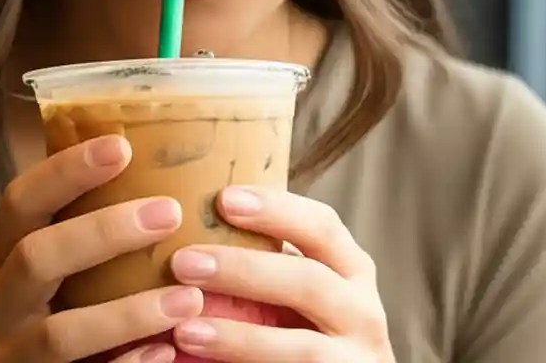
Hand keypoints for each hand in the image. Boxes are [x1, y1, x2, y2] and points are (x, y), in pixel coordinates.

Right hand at [0, 134, 204, 362]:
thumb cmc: (65, 310)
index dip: (65, 171)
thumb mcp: (61, 266)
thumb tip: (164, 163)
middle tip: (170, 212)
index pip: (21, 200)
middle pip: (35, 256)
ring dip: (127, 313)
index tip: (121, 146)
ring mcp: (11, 354)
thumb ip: (88, 225)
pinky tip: (166, 352)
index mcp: (2, 254)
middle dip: (103, 231)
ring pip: (60, 332)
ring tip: (189, 298)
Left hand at [166, 187, 394, 361]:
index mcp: (350, 268)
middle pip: (309, 281)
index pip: (322, 226)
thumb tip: (186, 229)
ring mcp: (356, 358)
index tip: (223, 199)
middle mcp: (362, 309)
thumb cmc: (305, 326)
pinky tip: (203, 361)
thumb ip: (264, 261)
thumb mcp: (299, 287)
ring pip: (302, 347)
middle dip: (243, 270)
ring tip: (185, 329)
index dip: (276, 210)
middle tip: (183, 262)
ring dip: (239, 337)